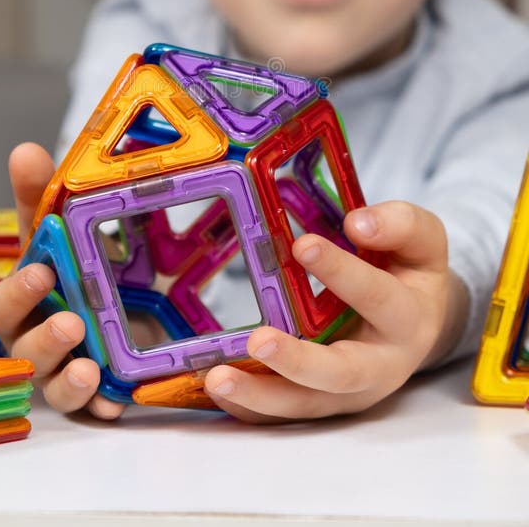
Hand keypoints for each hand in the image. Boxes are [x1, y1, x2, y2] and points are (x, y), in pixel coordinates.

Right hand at [0, 143, 125, 418]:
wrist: (127, 298)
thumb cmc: (76, 265)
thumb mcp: (62, 230)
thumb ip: (40, 196)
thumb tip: (25, 152)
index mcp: (26, 300)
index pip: (3, 304)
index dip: (17, 292)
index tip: (41, 270)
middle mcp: (37, 338)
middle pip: (22, 350)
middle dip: (42, 339)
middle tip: (71, 323)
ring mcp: (65, 368)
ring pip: (54, 386)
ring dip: (67, 378)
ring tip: (88, 366)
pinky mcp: (96, 392)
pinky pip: (93, 409)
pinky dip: (102, 406)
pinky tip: (116, 399)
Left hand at [203, 201, 469, 423]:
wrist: (420, 322)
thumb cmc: (411, 272)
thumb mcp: (422, 239)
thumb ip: (399, 224)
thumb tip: (358, 224)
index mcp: (408, 319)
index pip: (378, 297)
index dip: (342, 272)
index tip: (303, 243)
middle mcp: (381, 365)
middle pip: (341, 373)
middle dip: (298, 361)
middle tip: (259, 339)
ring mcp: (348, 392)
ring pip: (305, 403)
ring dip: (260, 394)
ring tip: (217, 378)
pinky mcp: (321, 402)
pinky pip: (283, 412)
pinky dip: (247, 406)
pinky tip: (214, 388)